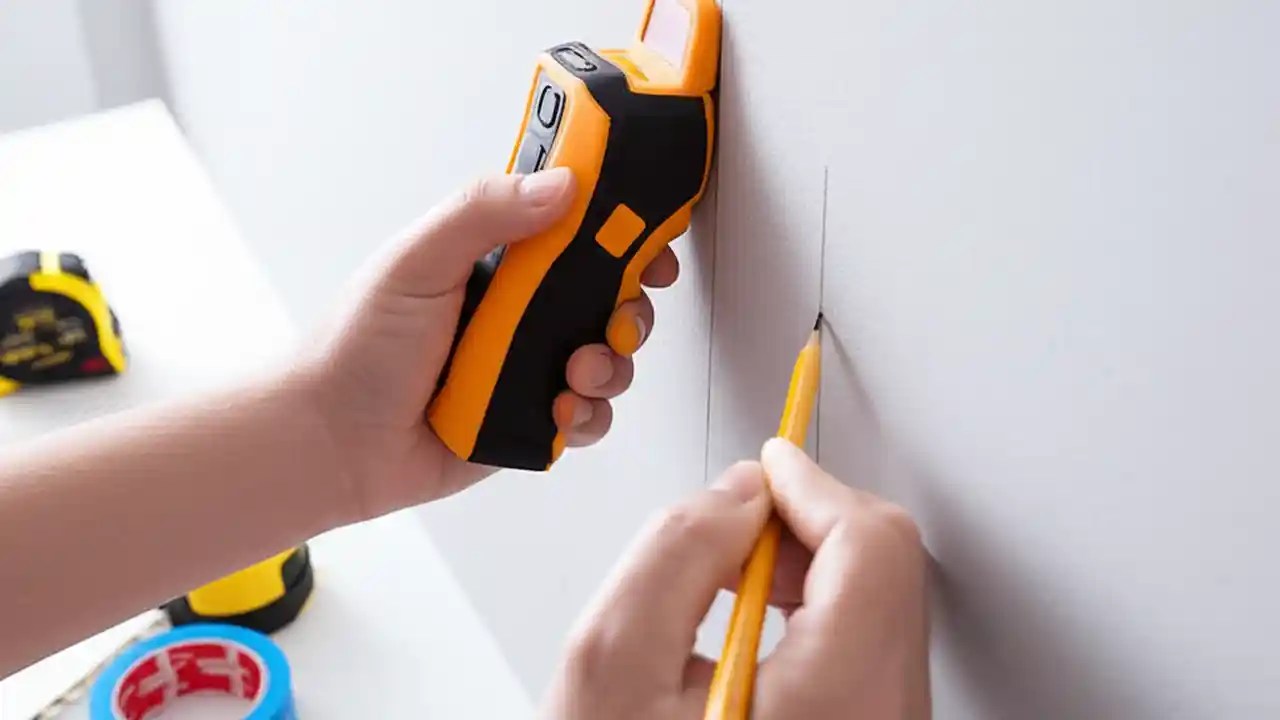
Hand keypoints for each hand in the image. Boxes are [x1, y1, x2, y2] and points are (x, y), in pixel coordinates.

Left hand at [300, 167, 678, 519]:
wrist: (331, 445)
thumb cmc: (355, 347)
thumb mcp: (416, 262)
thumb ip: (483, 214)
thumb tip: (562, 184)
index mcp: (497, 260)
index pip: (577, 229)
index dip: (623, 230)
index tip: (650, 239)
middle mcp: (521, 310)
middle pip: (610, 295)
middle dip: (629, 307)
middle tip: (615, 318)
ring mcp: (529, 366)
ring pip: (609, 357)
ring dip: (611, 365)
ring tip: (575, 373)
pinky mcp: (531, 420)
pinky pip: (589, 415)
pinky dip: (589, 414)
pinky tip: (560, 411)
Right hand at [541, 439, 929, 718]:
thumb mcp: (609, 668)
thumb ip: (673, 554)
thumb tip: (736, 497)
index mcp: (836, 706)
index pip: (872, 549)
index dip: (814, 486)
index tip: (772, 465)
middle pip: (886, 572)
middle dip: (807, 524)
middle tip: (738, 523)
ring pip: (881, 607)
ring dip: (809, 566)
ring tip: (730, 578)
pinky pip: (869, 647)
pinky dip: (817, 610)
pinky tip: (754, 619)